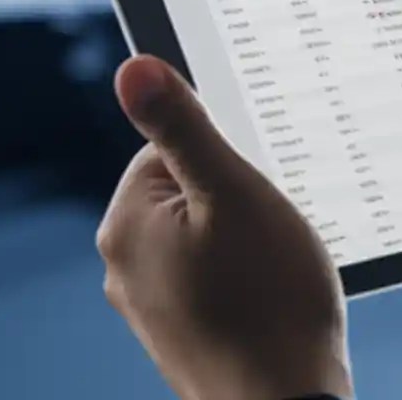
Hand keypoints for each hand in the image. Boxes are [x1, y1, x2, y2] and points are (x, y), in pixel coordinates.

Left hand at [97, 56, 352, 399]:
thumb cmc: (270, 302)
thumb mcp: (234, 194)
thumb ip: (184, 128)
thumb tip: (134, 68)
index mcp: (127, 224)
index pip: (171, 148)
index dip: (227, 160)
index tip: (257, 191)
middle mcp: (125, 267)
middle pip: (189, 192)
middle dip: (237, 201)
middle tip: (272, 232)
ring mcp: (153, 306)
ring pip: (206, 238)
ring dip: (244, 241)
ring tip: (276, 269)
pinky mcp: (182, 334)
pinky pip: (213, 279)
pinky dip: (245, 280)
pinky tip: (271, 297)